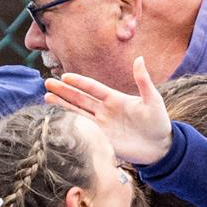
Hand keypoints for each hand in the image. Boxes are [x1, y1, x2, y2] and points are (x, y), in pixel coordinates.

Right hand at [44, 57, 173, 164]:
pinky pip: (83, 130)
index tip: (65, 76)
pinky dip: (70, 124)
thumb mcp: (153, 100)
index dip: (79, 82)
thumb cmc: (159, 122)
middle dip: (64, 91)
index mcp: (115, 98)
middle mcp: (105, 110)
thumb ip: (143, 81)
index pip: (93, 88)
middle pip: (80, 98)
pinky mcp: (102, 140)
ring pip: (78, 113)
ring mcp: (102, 125)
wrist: (161, 148)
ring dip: (63, 105)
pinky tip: (57, 118)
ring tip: (46, 97)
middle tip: (47, 83)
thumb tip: (139, 58)